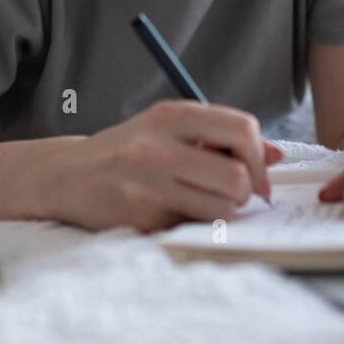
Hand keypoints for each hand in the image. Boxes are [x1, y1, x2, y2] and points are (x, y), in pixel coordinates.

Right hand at [43, 100, 282, 231]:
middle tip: (235, 195)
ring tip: (207, 205)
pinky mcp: (140, 219)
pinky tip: (174, 214)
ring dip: (225, 212)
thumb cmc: (126, 151)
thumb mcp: (169, 129)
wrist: (65, 176)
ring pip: (222, 208)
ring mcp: (147, 185)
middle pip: (237, 176)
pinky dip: (194, 225)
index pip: (241, 128)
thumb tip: (277, 154)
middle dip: (246, 191)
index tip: (258, 172)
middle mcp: (159, 146)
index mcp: (171, 115)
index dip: (260, 155)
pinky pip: (192, 228)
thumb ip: (221, 137)